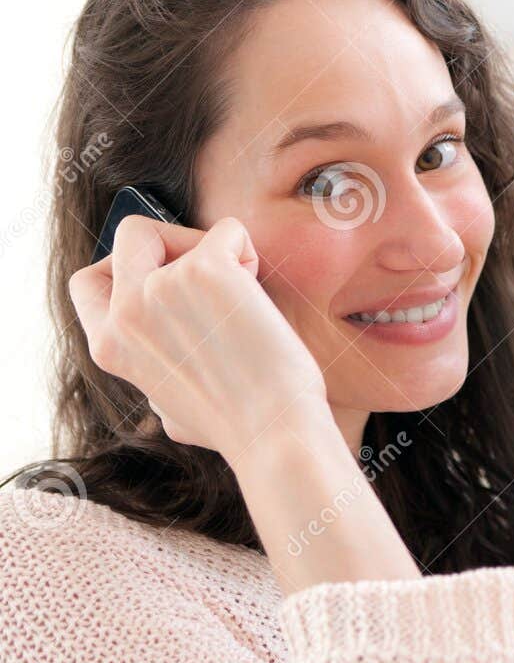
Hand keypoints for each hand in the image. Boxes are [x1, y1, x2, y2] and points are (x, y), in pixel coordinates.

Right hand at [69, 216, 329, 461]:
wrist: (275, 432)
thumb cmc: (236, 424)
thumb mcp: (166, 404)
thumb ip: (152, 369)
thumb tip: (164, 345)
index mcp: (108, 346)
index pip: (88, 281)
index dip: (128, 270)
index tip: (168, 285)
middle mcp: (124, 314)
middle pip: (130, 235)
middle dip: (173, 242)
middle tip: (209, 277)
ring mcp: (159, 288)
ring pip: (182, 230)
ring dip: (218, 253)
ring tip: (243, 298)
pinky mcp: (204, 272)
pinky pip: (228, 231)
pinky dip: (248, 252)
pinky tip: (260, 294)